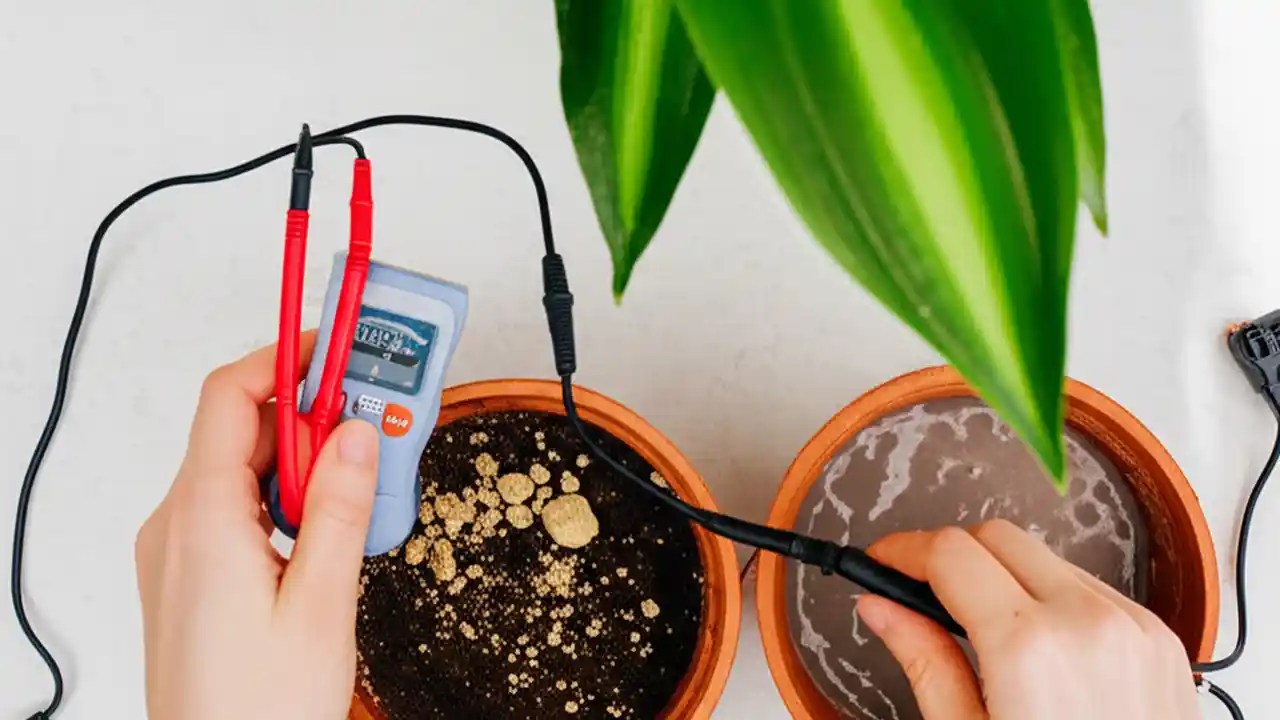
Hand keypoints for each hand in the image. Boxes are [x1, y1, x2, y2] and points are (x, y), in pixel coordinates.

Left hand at [135, 335, 379, 719]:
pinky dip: (287, 501)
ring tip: (366, 484)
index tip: (336, 346)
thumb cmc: (259, 711)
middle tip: (378, 418)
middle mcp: (178, 526)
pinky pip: (237, 510)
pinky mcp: (192, 576)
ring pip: (245, 473)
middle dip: (314, 417)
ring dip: (307, 466)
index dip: (283, 359)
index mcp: (202, 520)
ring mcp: (180, 552)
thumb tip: (354, 432)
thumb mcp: (320, 605)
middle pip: (243, 433)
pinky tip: (331, 529)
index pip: (229, 398)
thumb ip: (339, 509)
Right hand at [857, 520, 1197, 719]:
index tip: (883, 561)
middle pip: (997, 537)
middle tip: (921, 593)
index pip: (950, 552)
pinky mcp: (1158, 636)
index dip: (904, 550)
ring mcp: (1131, 625)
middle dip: (951, 556)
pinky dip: (1052, 599)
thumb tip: (880, 608)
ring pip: (1044, 556)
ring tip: (983, 630)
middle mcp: (1087, 622)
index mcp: (1029, 648)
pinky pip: (1089, 587)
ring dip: (1003, 575)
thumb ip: (924, 661)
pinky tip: (1038, 646)